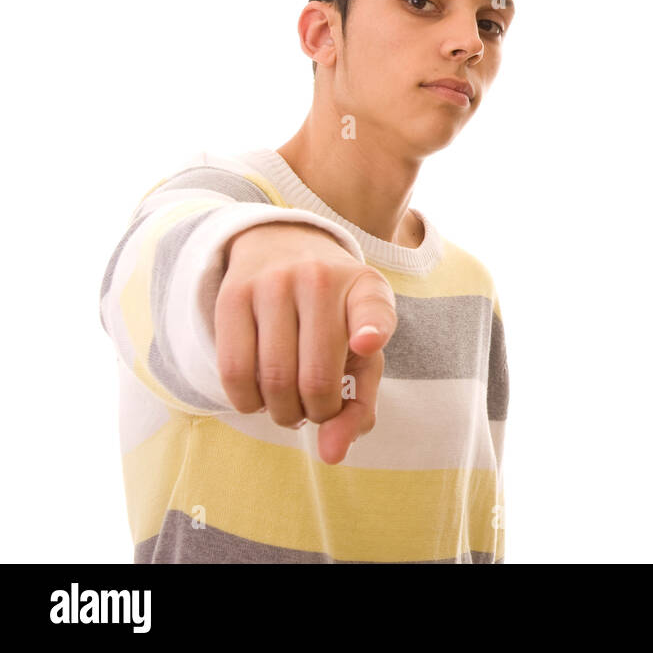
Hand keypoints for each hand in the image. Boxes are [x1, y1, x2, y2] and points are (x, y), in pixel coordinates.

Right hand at [215, 222, 396, 464]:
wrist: (284, 245)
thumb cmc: (333, 316)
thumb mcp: (361, 349)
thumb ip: (359, 406)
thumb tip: (331, 455)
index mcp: (365, 288)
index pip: (374, 310)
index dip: (372, 331)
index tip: (366, 345)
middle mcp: (320, 280)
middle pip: (315, 380)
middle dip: (317, 414)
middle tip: (316, 411)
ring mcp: (273, 284)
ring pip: (272, 380)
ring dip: (282, 412)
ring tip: (290, 405)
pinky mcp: (232, 295)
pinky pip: (234, 371)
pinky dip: (248, 401)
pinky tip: (260, 396)